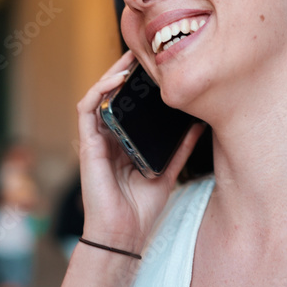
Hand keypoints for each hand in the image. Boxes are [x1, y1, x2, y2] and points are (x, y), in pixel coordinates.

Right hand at [75, 51, 204, 254]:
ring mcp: (96, 139)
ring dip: (111, 75)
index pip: (129, 103)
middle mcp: (109, 136)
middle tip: (145, 52)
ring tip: (129, 60)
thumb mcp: (169, 170)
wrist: (125, 234)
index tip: (158, 65)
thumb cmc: (142, 207)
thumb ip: (181, 147)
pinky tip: (115, 82)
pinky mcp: (87, 145)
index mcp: (126, 139)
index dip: (139, 82)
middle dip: (126, 71)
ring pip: (98, 96)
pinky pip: (86, 110)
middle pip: (113, 95)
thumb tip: (200, 123)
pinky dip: (98, 92)